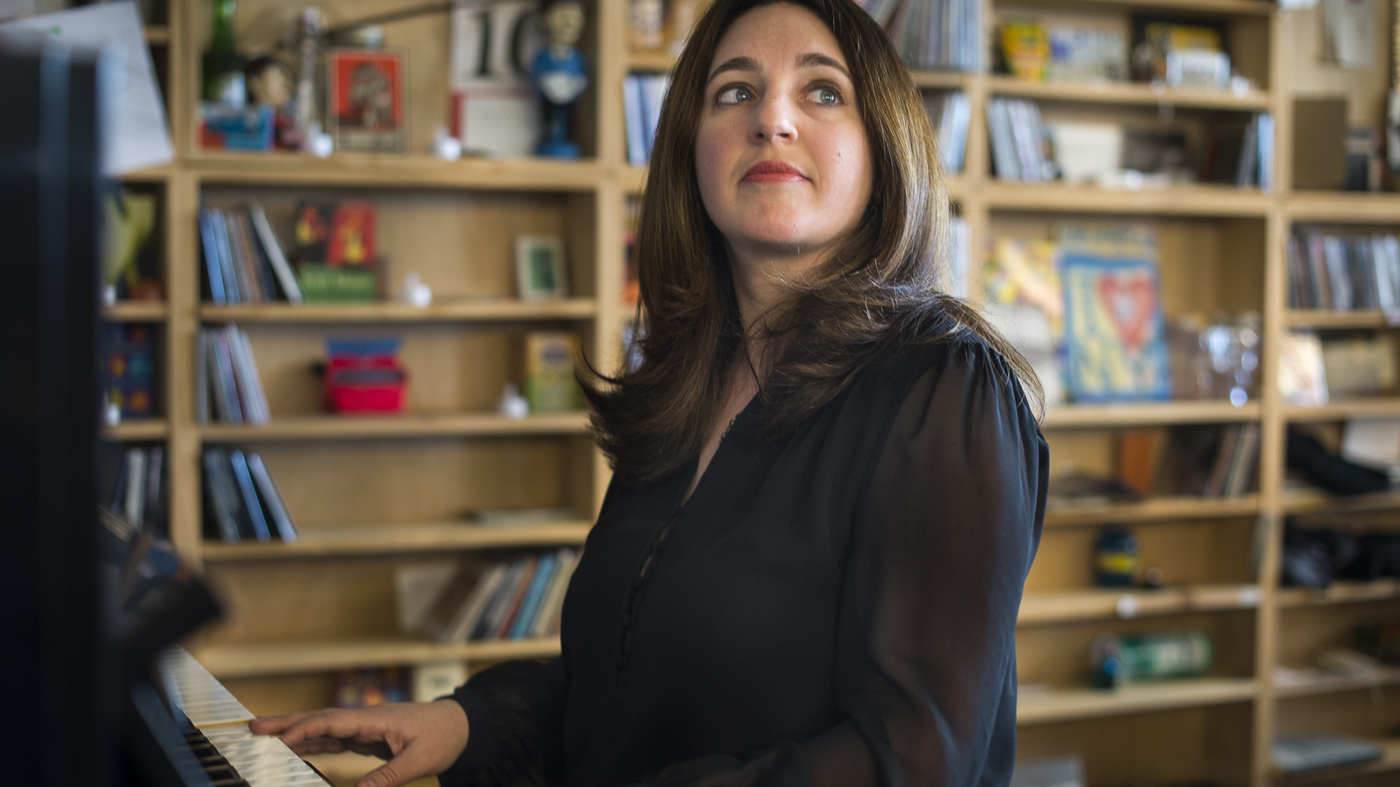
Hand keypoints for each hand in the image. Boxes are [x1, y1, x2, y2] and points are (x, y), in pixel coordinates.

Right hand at [249, 699, 469, 786]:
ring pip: (322, 729)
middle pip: (319, 719)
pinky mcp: (366, 738)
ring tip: (264, 737)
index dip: (303, 730)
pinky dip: (311, 743)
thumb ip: (389, 776)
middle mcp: (364, 720)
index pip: (331, 722)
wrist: (461, 725)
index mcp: (375, 719)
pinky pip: (333, 740)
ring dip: (294, 733)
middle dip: (286, 723)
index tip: (277, 739)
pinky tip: (294, 749)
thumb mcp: (420, 760)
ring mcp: (363, 728)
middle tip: (253, 727)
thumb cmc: (444, 737)